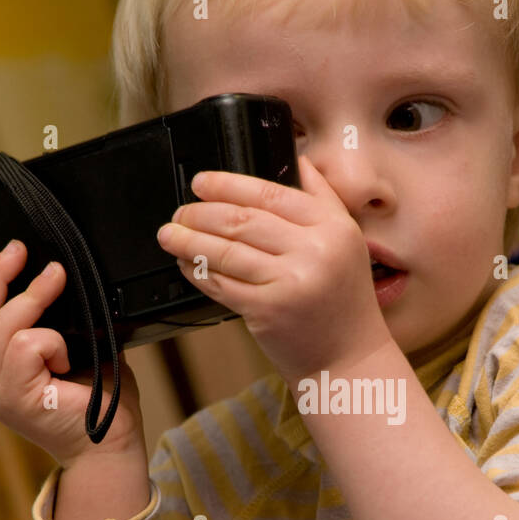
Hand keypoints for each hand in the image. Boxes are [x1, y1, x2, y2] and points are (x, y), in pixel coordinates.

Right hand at [0, 240, 145, 468]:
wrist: (114, 448)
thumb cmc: (100, 403)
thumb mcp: (79, 352)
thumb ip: (63, 325)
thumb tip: (69, 282)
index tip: (8, 262)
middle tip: (20, 250)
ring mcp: (0, 394)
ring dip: (31, 298)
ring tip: (56, 280)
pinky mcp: (17, 399)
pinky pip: (24, 346)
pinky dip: (50, 341)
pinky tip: (67, 357)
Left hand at [156, 155, 392, 385]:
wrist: (349, 359)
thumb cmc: (343, 303)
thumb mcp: (347, 242)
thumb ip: (324, 199)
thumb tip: (299, 160)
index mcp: (334, 227)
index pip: (271, 193)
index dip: (228, 184)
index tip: (201, 182)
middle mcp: (315, 251)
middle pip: (242, 220)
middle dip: (200, 212)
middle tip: (180, 211)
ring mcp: (290, 282)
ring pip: (225, 250)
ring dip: (189, 240)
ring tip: (170, 234)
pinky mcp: (267, 310)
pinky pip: (221, 283)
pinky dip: (197, 271)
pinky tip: (185, 264)